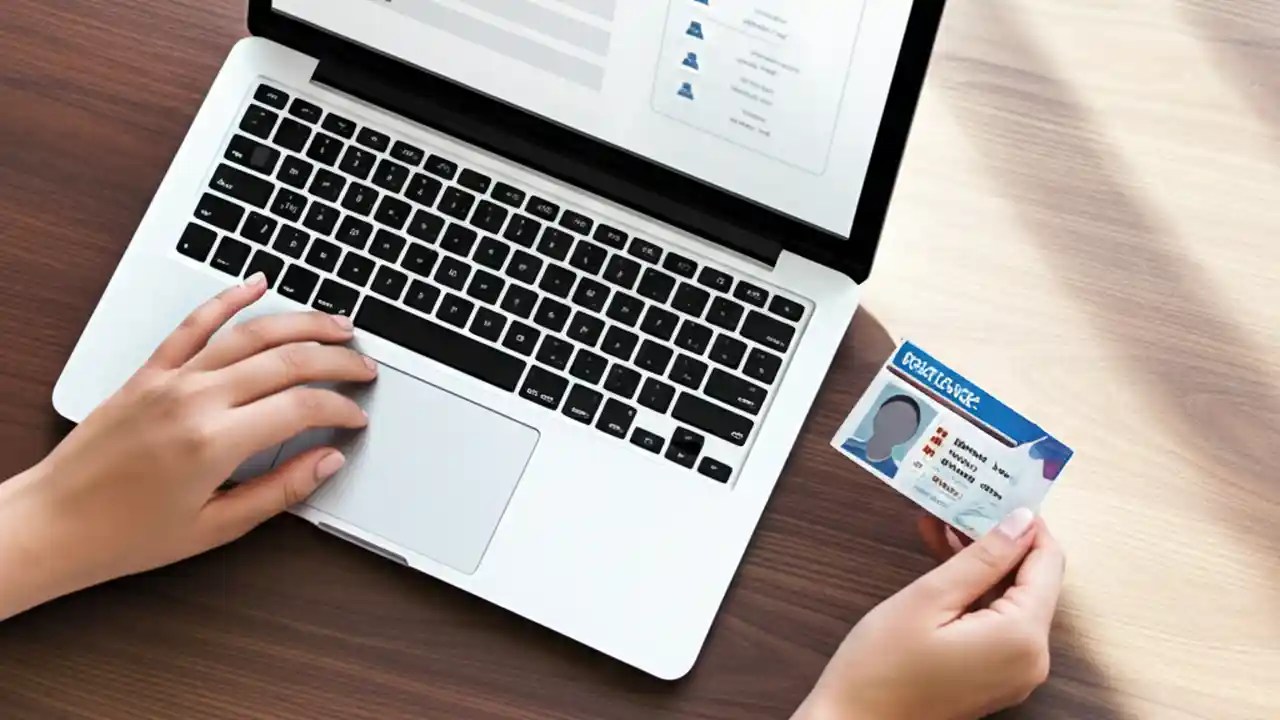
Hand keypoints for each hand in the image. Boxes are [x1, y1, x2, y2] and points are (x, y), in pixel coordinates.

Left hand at [0, 274, 376, 618]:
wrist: (53, 522)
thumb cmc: (126, 535)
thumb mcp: (216, 526)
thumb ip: (280, 490)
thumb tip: (328, 461)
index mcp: (215, 441)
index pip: (301, 406)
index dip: (341, 408)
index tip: (357, 417)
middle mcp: (195, 399)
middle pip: (287, 360)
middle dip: (337, 360)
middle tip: (365, 368)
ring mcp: (170, 379)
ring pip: (250, 333)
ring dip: (301, 323)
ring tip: (337, 326)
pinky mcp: (149, 372)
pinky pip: (194, 324)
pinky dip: (228, 299)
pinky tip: (256, 285)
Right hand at [795, 509, 1065, 719]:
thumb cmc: (880, 669)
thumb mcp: (928, 598)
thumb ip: (982, 558)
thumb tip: (1021, 522)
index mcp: (1021, 637)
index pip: (1047, 562)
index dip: (1026, 523)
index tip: (998, 491)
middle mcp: (1030, 659)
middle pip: (1029, 580)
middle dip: (996, 539)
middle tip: (960, 504)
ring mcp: (1013, 672)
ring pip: (1010, 599)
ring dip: (980, 562)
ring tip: (940, 527)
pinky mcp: (994, 677)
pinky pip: (996, 622)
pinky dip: (973, 592)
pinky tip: (942, 563)